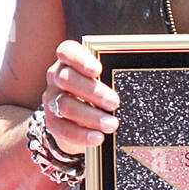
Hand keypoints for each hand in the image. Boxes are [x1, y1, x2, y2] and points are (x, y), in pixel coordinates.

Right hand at [43, 40, 120, 156]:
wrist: (77, 118)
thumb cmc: (96, 91)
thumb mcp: (102, 79)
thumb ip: (112, 75)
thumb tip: (136, 77)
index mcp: (68, 60)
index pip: (67, 51)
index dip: (80, 59)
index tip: (98, 70)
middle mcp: (56, 77)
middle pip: (67, 79)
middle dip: (92, 91)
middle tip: (115, 102)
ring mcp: (52, 99)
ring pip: (65, 105)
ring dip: (91, 116)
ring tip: (112, 124)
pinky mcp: (52, 122)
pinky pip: (63, 129)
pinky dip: (82, 134)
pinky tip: (98, 137)